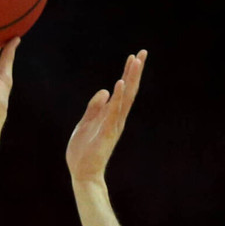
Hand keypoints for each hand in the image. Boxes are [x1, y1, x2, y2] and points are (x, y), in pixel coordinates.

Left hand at [66, 50, 146, 183]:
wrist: (82, 173)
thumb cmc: (83, 151)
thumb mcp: (86, 123)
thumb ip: (94, 108)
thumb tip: (105, 91)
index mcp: (111, 115)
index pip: (123, 91)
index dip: (129, 73)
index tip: (135, 56)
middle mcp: (116, 118)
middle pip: (129, 91)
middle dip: (135, 72)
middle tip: (142, 53)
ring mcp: (112, 125)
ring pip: (125, 98)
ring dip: (130, 79)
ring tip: (136, 62)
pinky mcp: (106, 133)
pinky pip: (113, 112)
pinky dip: (117, 98)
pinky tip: (119, 84)